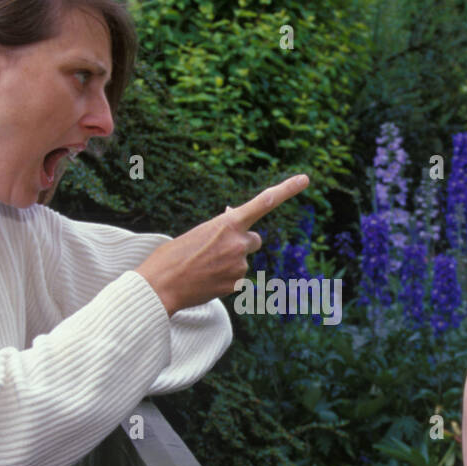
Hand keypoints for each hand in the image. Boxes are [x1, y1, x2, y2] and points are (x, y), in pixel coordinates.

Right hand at [135, 174, 308, 314]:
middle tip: (216, 251)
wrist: (160, 285)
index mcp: (228, 223)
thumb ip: (221, 227)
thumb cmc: (173, 256)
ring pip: (243, 262)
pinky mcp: (236, 284)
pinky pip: (236, 279)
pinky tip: (205, 281)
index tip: (305, 179)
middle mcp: (239, 242)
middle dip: (241, 244)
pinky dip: (224, 280)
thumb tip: (233, 217)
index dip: (287, 189)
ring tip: (203, 268)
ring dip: (229, 263)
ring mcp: (240, 265)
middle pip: (254, 240)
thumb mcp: (198, 231)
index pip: (264, 202)